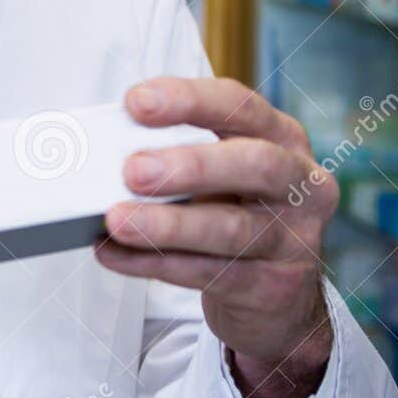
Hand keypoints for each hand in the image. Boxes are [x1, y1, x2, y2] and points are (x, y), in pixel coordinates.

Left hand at [96, 77, 334, 397]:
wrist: (277, 297)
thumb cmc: (234, 213)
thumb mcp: (219, 174)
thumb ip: (174, 154)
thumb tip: (99, 149)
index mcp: (280, 138)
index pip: (239, 106)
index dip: (188, 100)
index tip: (135, 102)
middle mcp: (298, 184)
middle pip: (254, 165)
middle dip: (191, 165)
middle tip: (133, 170)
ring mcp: (292, 239)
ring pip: (229, 230)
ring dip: (166, 224)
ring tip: (115, 220)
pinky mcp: (272, 288)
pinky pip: (208, 274)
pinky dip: (153, 263)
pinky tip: (114, 253)